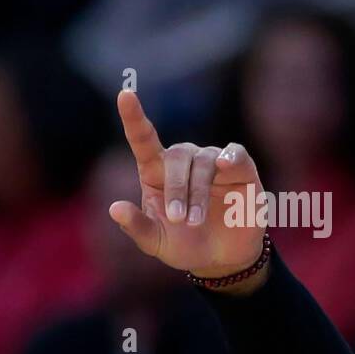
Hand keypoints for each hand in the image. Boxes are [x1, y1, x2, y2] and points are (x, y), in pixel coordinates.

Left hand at [108, 90, 265, 278]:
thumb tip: (114, 208)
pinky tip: (224, 166)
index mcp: (156, 173)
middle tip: (177, 219)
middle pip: (176, 158)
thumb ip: (136, 227)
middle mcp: (183, 162)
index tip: (124, 95)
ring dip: (197, 193)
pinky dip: (230, 157)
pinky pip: (235, 154)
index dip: (134, 117)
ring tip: (194, 221)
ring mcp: (212, 163)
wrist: (222, 259)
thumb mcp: (155, 242)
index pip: (143, 140)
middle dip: (175, 189)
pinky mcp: (241, 169)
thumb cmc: (184, 245)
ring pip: (203, 163)